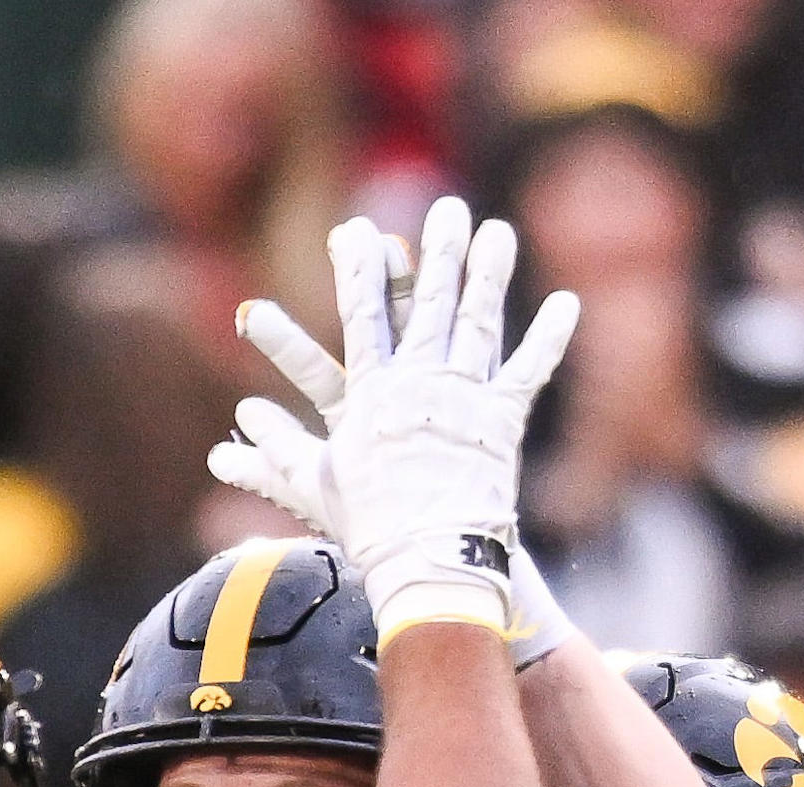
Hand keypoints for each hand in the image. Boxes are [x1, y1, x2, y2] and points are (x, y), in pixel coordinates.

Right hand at [221, 198, 581, 652]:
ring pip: (480, 322)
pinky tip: (566, 302)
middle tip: (447, 208)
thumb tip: (236, 422)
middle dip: (437, 251)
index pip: (363, 316)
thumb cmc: (368, 527)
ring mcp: (465, 398)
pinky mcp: (502, 422)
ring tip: (498, 231)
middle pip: (430, 303)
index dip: (360, 269)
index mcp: (372, 393)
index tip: (359, 230)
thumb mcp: (315, 485)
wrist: (428, 561)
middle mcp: (421, 382)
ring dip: (491, 274)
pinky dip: (549, 337)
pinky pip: (530, 372)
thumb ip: (277, 446)